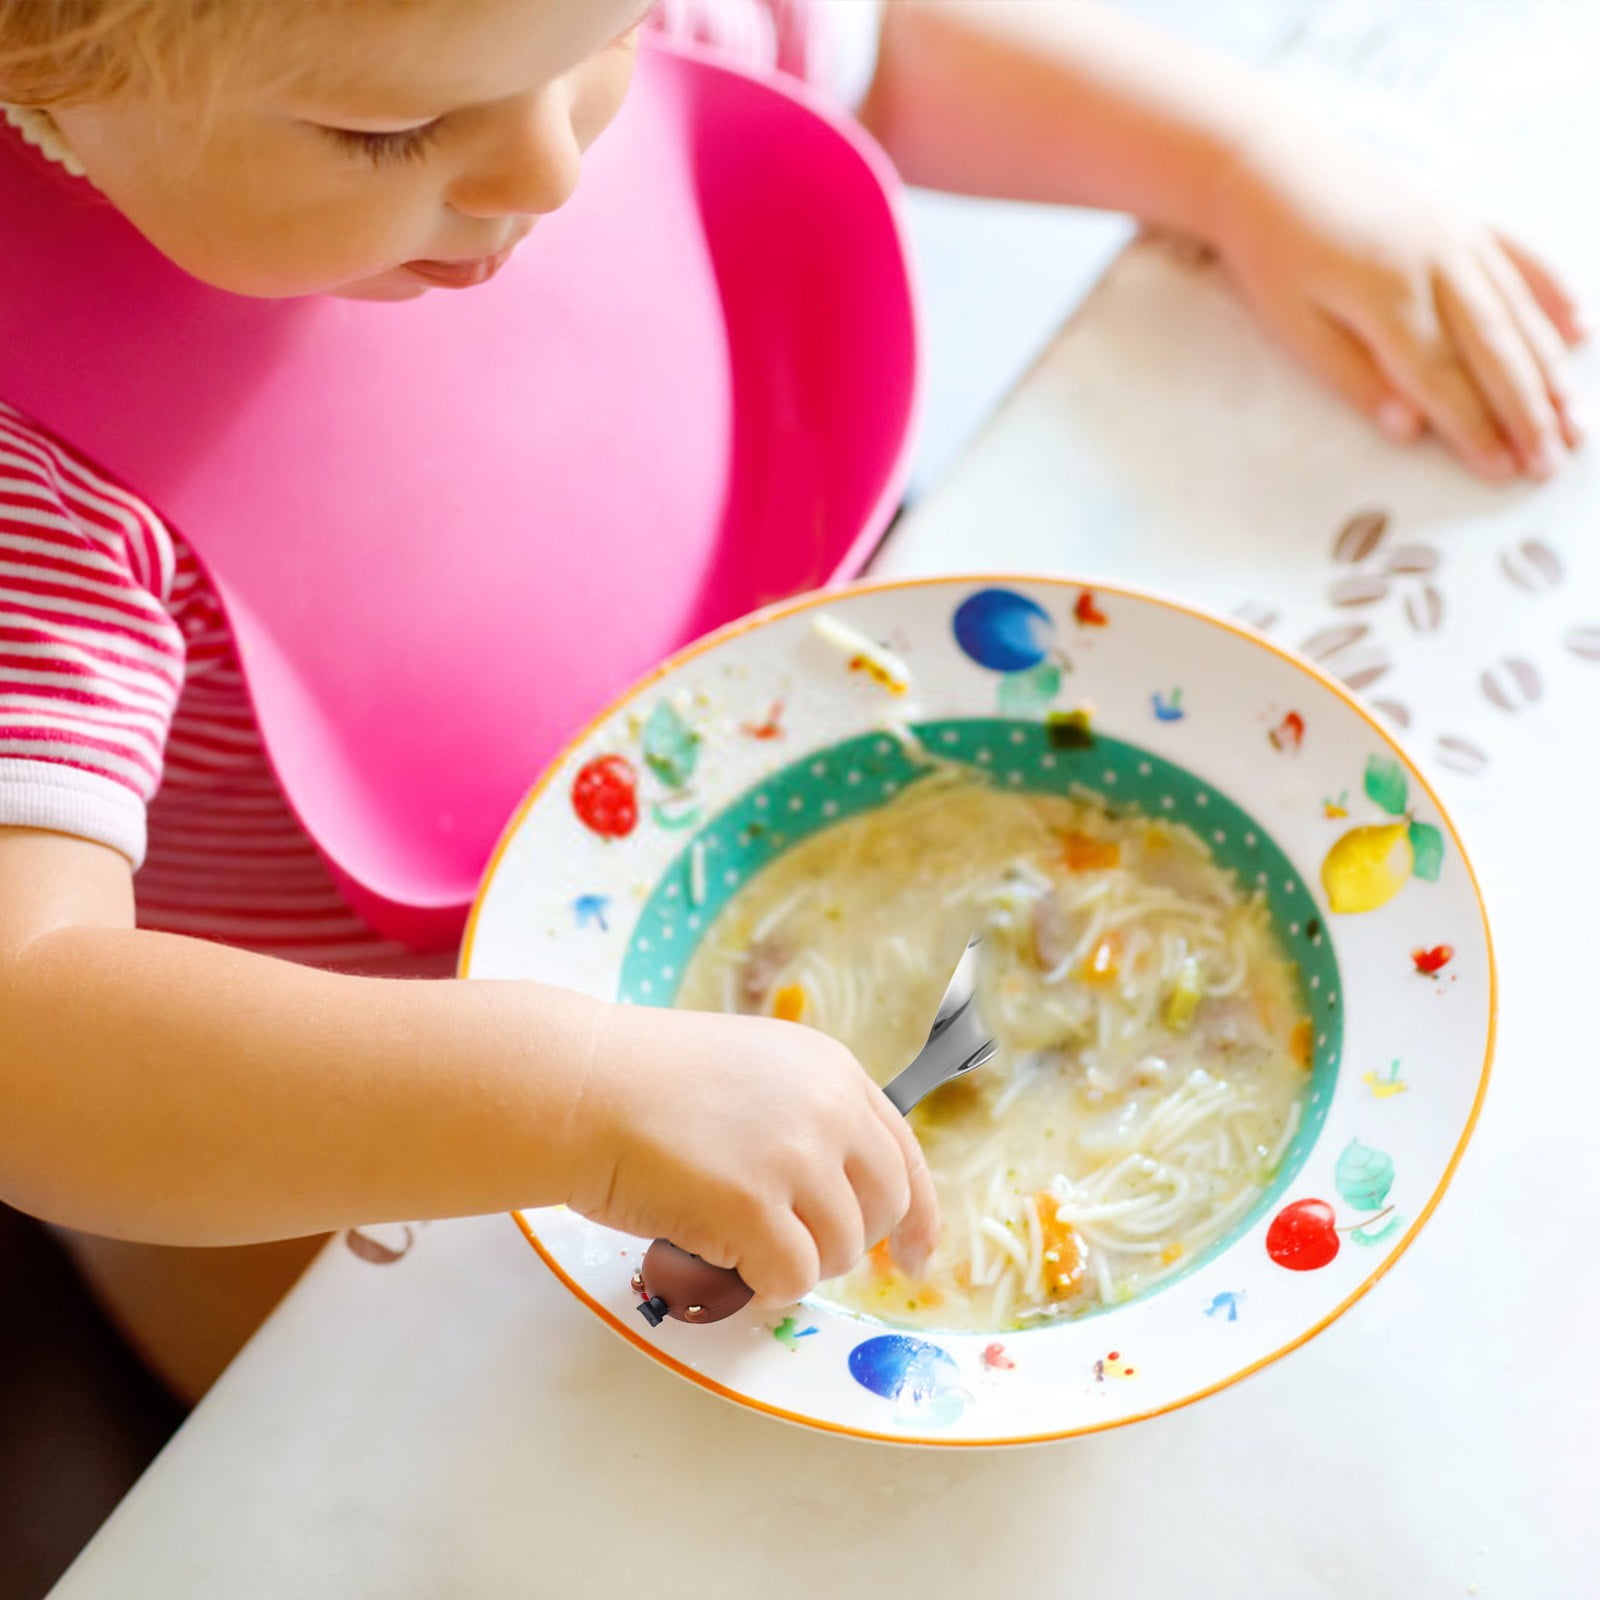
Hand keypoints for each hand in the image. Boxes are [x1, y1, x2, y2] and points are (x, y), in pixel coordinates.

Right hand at [564, 1003, 938, 1305]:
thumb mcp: (754, 1072)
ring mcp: (795, 1157)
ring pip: (840, 1252)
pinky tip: (724, 1260)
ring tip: (735, 1241)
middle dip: (846, 1244)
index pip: (904, 1152)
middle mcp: (828, 1107)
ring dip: (794, 1264)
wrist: (578, 1084)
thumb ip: (804, 1117)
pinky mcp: (754, 1208)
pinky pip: (792, 1279)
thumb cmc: (645, 1082)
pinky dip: (763, 1285)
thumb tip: (838, 1193)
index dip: (917, 1213)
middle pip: (883, 1208)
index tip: (916, 1255)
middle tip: (791, 1250)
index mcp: (832, 1070)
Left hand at [1207, 122, 1583, 481]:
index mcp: (1388, 296)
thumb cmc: (1273, 254)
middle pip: (1493, 350)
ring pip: (1517, 311)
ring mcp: (1457, 234)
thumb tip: (1408, 431)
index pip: (1442, 378)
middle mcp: (1437, 262)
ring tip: (1577, 418)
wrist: (1270, 164)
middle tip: (1553, 462)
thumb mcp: (1293, 326)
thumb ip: (1352, 377)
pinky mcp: (1463, 216)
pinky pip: (1520, 258)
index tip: (1503, 471)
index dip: (1475, 429)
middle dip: (1528, 412)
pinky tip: (1581, 329)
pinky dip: (1553, 293)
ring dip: (1550, 368)